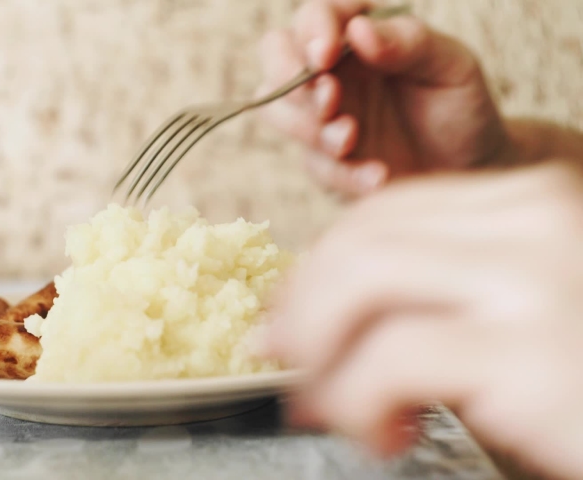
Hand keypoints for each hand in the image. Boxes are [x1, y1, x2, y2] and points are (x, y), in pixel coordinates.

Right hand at [257, 0, 509, 196]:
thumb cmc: (459, 104)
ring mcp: (320, 114)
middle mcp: (329, 69)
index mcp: (357, 33)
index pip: (314, 17)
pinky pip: (313, 164)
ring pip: (276, 110)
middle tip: (329, 101)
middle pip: (275, 55)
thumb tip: (358, 30)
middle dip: (290, 79)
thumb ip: (408, 43)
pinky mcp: (323, 158)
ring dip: (308, 127)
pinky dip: (342, 173)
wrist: (469, 165)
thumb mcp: (450, 65)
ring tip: (352, 140)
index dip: (311, 32)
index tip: (324, 57)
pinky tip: (378, 176)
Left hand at [265, 160, 582, 478]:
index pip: (389, 212)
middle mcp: (535, 222)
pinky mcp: (531, 352)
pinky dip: (355, 402)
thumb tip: (328, 313)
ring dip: (318, 353)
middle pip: (362, 241)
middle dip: (302, 305)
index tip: (294, 312)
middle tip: (285, 357)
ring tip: (325, 404)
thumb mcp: (527, 307)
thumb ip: (450, 290)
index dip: (322, 264)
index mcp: (533, 202)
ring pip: (359, 286)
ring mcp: (534, 281)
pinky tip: (381, 434)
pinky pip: (388, 362)